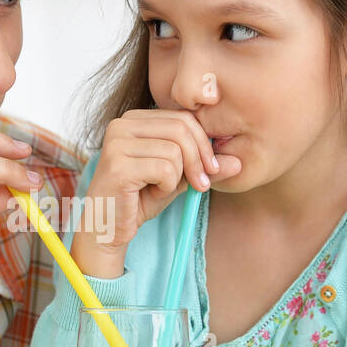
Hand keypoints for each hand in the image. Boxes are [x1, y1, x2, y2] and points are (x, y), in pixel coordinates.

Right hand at [73, 109, 240, 277]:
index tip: (211, 170)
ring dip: (178, 176)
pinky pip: (164, 169)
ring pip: (174, 150)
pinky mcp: (117, 165)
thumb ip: (203, 167)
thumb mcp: (177, 179)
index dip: (203, 143)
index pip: (182, 118)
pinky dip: (166, 186)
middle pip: (181, 129)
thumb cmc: (139, 199)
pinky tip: (151, 193)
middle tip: (201, 184)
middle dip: (199, 159)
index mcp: (134, 119)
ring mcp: (116, 142)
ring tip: (163, 189)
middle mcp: (121, 124)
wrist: (108, 229)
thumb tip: (238, 162)